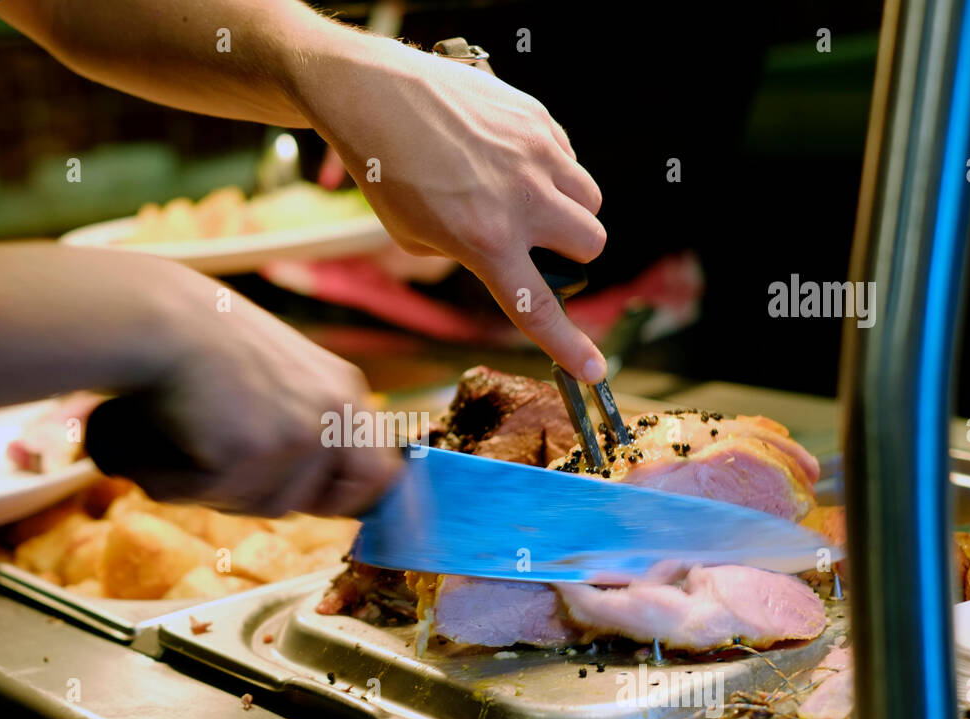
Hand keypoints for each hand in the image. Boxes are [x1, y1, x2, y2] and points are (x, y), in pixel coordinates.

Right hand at [86, 257, 402, 516]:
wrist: (151, 315)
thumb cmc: (195, 341)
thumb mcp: (278, 377)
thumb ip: (302, 426)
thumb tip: (308, 498)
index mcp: (342, 391)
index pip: (376, 475)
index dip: (345, 499)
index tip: (316, 507)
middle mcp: (332, 413)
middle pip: (312, 501)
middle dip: (261, 494)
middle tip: (212, 457)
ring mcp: (296, 433)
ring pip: (261, 505)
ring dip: (215, 488)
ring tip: (181, 435)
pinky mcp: (251, 450)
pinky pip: (212, 497)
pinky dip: (175, 481)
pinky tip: (157, 440)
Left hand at [294, 31, 608, 381]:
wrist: (376, 96)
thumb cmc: (388, 172)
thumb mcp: (418, 237)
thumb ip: (469, 254)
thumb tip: (506, 253)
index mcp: (485, 241)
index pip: (539, 307)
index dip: (569, 345)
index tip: (593, 370)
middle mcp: (521, 201)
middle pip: (591, 245)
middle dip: (572, 253)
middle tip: (535, 244)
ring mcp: (536, 156)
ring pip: (591, 201)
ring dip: (570, 211)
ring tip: (527, 201)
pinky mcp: (538, 120)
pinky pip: (569, 158)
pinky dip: (551, 170)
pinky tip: (509, 161)